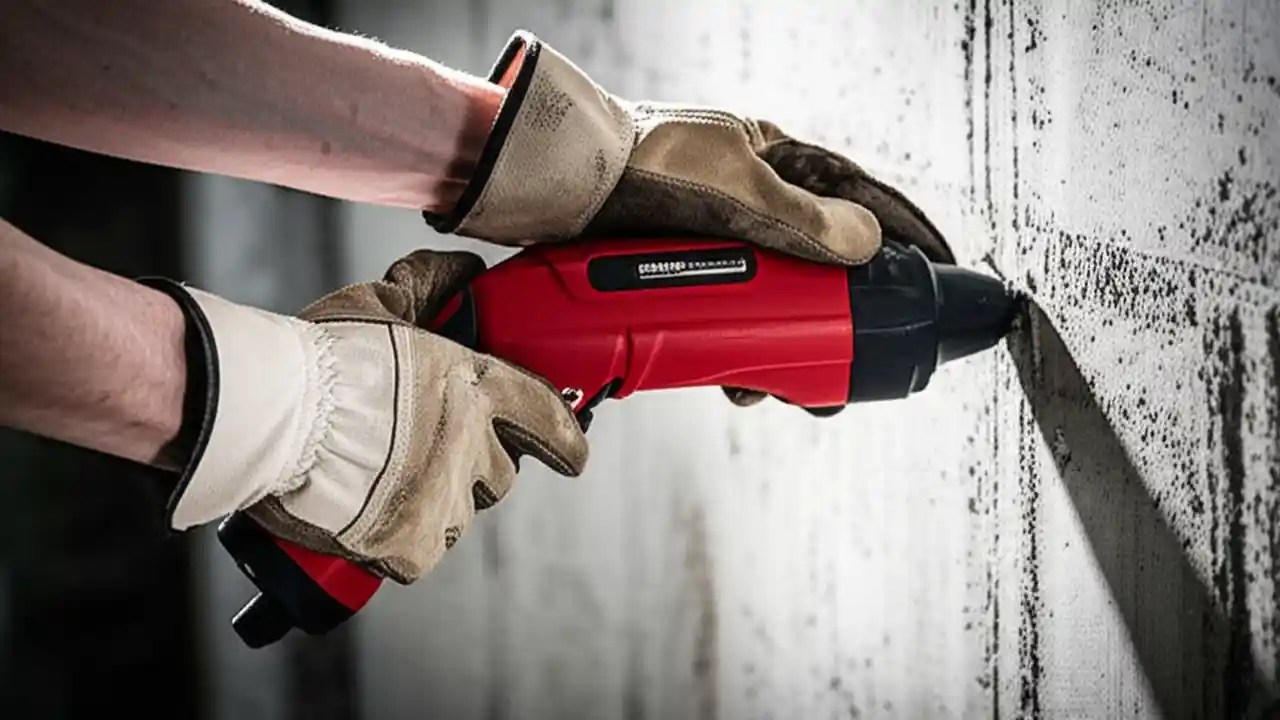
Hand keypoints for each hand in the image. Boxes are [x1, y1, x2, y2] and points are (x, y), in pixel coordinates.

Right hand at [146, 249, 587, 584]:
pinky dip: (402, 543)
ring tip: (389, 484)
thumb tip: (464, 269)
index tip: (572, 454)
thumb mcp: (379, 304)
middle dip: (475, 467)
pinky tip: (374, 520)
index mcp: (477, 388)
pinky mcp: (412, 545)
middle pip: (499, 473)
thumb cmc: (322, 359)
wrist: (270, 415)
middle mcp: (473, 445)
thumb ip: (429, 283)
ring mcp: (445, 499)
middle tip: (429, 455)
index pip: (548, 418)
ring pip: (461, 514)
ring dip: (437, 503)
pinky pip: (422, 553)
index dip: (566, 440)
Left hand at [424, 30, 953, 413]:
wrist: (554, 185)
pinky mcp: (680, 278)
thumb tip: (866, 246)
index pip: (858, 196)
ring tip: (783, 389)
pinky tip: (735, 377)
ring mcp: (716, 243)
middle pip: (820, 268)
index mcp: (773, 160)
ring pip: (775, 304)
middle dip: (840, 320)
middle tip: (853, 365)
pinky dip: (737, 351)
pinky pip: (727, 321)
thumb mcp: (734, 185)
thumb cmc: (641, 160)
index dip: (903, 233)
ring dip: (784, 348)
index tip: (939, 269)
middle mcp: (750, 202)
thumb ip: (803, 219)